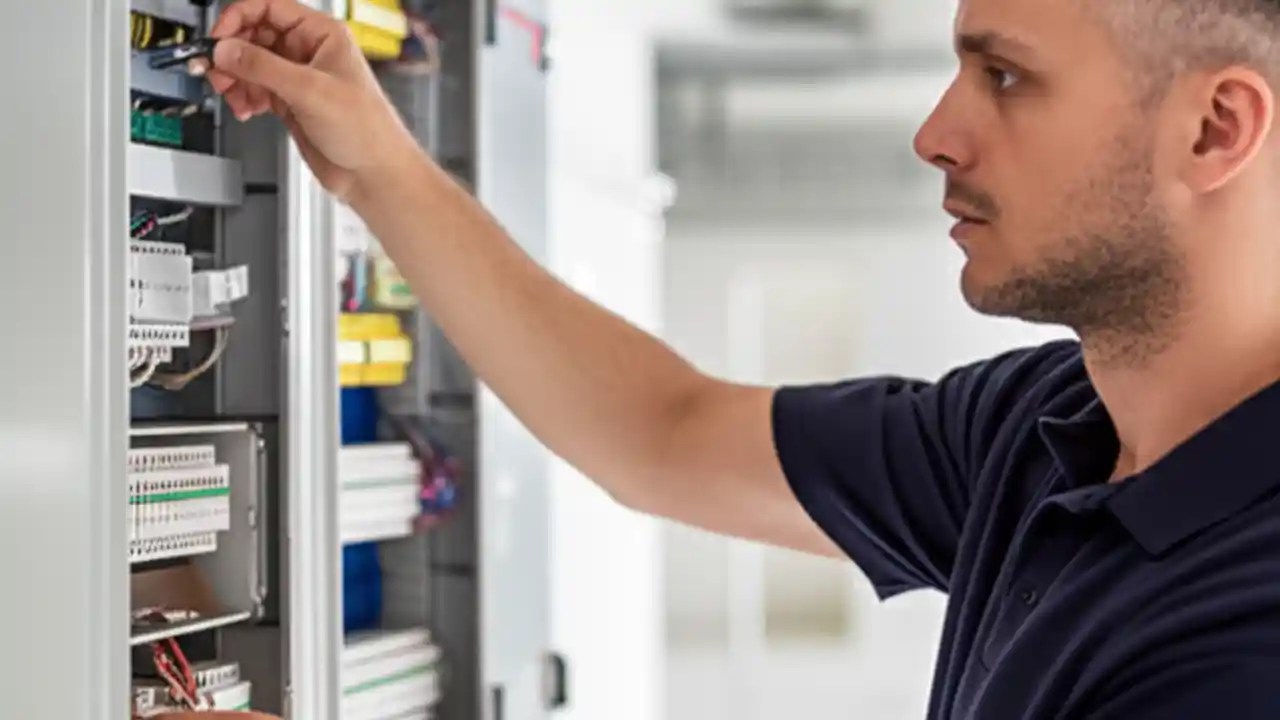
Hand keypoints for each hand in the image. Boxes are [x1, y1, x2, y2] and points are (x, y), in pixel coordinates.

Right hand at [204, 0, 421, 201]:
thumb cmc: (365, 128)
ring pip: (251, 64)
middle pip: (254, 36)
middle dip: (232, 54)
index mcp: (322, 34)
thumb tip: (226, 48)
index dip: (239, 17)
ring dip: (235, 79)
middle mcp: (309, 51)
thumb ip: (263, 67)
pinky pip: (256, 88)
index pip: (270, 7)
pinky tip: (247, 109)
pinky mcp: (291, 102)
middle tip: (217, 73)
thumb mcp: (309, 90)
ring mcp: (299, 77)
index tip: (218, 38)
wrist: (373, 172)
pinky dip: (245, 97)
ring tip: (234, 96)